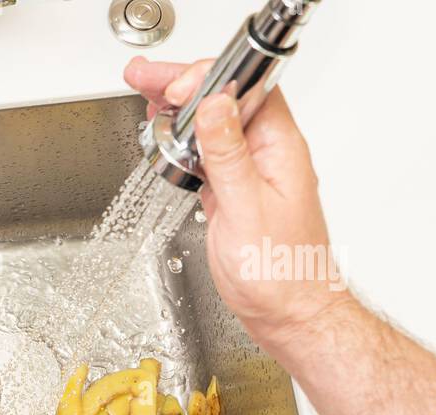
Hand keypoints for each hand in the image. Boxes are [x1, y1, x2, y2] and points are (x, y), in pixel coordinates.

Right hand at [124, 57, 343, 347]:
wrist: (290, 314)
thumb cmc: (280, 273)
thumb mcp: (248, 208)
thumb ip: (228, 155)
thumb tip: (214, 105)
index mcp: (279, 150)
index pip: (246, 90)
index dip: (208, 80)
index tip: (174, 88)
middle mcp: (266, 155)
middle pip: (225, 102)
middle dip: (185, 85)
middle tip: (145, 78)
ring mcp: (249, 173)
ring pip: (213, 126)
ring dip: (181, 112)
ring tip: (147, 97)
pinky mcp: (233, 193)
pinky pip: (207, 155)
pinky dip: (183, 143)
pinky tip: (165, 138)